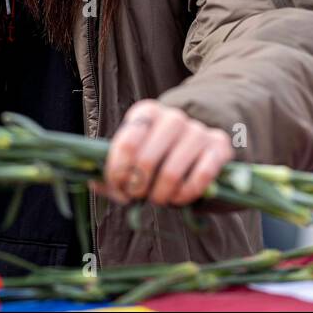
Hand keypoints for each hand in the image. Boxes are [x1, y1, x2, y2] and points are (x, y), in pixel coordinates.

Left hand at [96, 100, 233, 206]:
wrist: (199, 150)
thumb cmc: (158, 158)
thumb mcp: (133, 160)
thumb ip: (112, 173)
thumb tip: (92, 181)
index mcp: (147, 113)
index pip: (126, 143)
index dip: (118, 172)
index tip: (119, 186)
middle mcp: (173, 117)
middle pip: (146, 160)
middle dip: (138, 187)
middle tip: (138, 196)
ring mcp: (199, 130)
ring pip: (172, 172)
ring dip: (161, 194)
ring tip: (159, 198)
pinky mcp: (219, 147)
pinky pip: (201, 177)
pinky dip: (186, 194)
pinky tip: (179, 196)